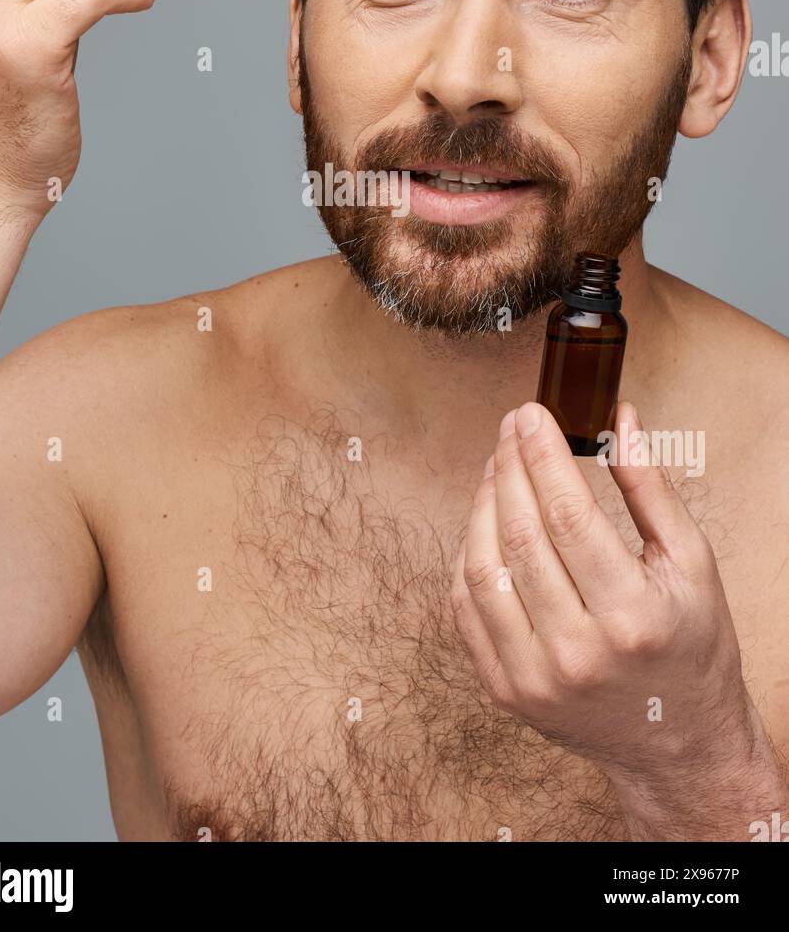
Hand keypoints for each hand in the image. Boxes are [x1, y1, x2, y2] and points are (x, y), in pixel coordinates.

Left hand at [452, 400, 757, 798]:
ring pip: (483, 568)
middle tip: (511, 427)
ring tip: (496, 466)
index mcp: (631, 616)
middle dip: (509, 466)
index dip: (542, 454)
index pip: (568, 513)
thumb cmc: (690, 645)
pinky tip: (484, 520)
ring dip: (482, 504)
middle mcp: (577, 652)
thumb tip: (619, 419)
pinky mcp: (505, 690)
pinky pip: (465, 608)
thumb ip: (651, 488)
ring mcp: (533, 677)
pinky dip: (467, 554)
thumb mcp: (692, 563)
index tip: (531, 413)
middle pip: (520, 535)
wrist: (677, 745)